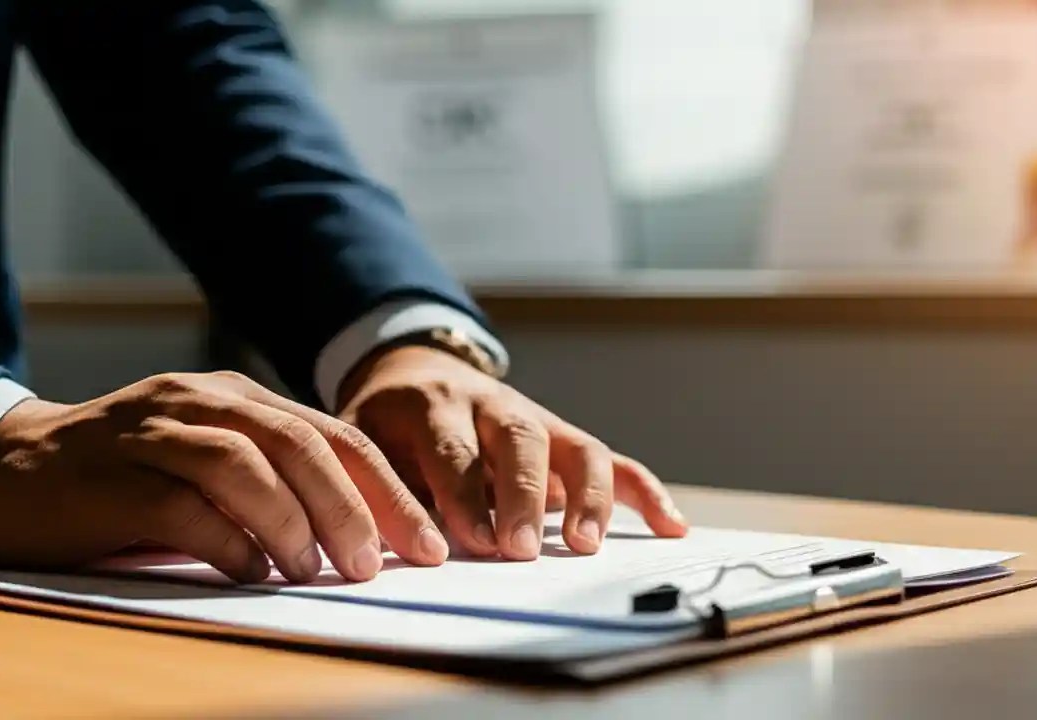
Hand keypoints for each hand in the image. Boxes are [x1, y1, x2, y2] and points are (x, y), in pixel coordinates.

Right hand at [0, 372, 448, 583]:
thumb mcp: (215, 458)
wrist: (14, 465)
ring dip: (292, 522)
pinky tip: (249, 571)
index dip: (389, 489)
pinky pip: (181, 507)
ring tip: (317, 569)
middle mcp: (204, 402)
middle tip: (378, 564)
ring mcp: (155, 434)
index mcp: (240, 397)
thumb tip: (366, 534)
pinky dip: (225, 541)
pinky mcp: (113, 477)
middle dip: (354, 507)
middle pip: (300, 445)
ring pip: (245, 465)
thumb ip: (278, 478)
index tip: (428, 544)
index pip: (334, 434)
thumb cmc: (133, 474)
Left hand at [336, 345, 688, 561]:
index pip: (453, 449)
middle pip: (520, 440)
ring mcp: (538, 418)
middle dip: (523, 496)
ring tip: (585, 546)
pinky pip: (614, 460)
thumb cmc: (387, 426)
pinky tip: (671, 527)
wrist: (416, 370)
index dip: (462, 495)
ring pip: (575, 446)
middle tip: (521, 550)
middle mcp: (493, 404)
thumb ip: (381, 486)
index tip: (469, 544)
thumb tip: (389, 547)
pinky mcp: (567, 438)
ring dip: (587, 498)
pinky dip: (645, 492)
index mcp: (435, 405)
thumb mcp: (364, 443)